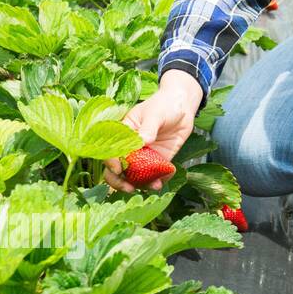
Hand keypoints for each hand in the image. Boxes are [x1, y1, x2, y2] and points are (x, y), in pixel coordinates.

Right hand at [103, 70, 202, 191]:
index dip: (111, 162)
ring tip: (153, 187)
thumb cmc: (164, 105)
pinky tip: (164, 180)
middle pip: (118, 169)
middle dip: (120, 181)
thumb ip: (148, 128)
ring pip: (136, 176)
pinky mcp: (158, 160)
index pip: (110, 151)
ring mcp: (144, 156)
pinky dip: (159, 180)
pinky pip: (155, 174)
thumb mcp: (155, 114)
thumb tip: (143, 141)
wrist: (183, 107)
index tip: (118, 169)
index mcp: (122, 135)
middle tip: (129, 188)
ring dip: (141, 184)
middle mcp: (130, 148)